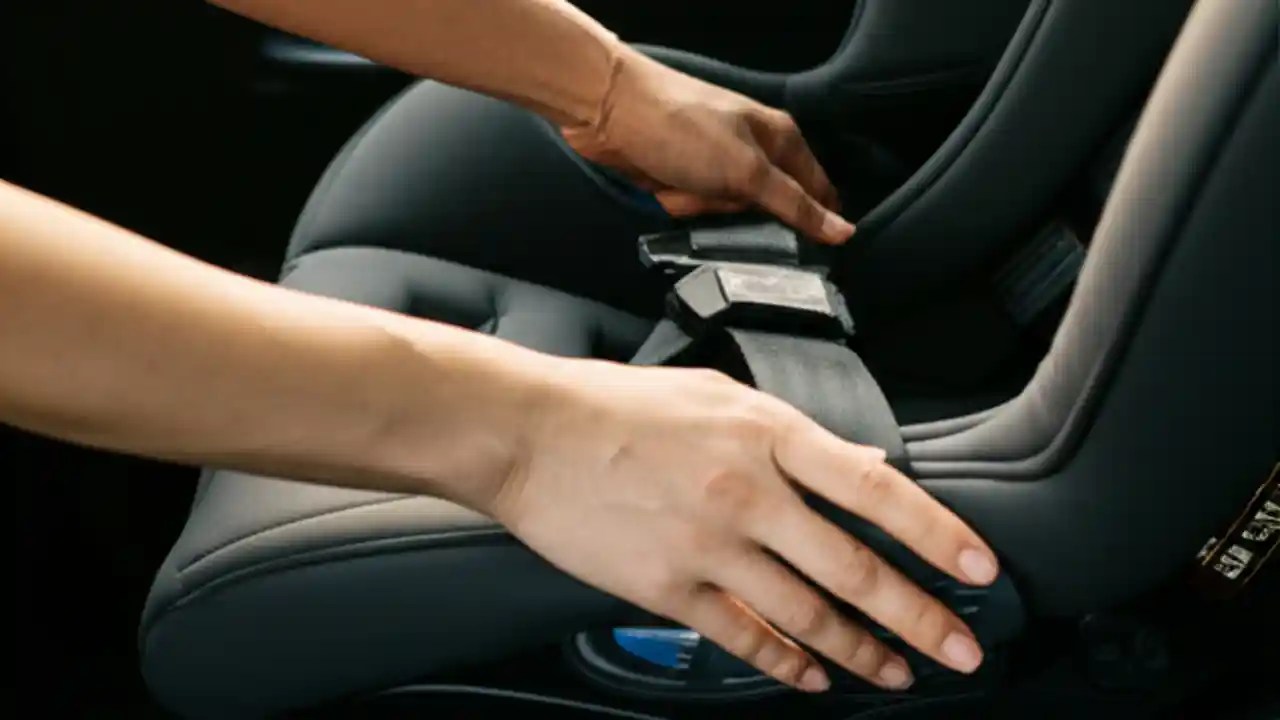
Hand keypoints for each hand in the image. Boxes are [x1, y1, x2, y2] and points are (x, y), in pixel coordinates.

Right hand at [489, 360, 999, 691]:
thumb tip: (855, 457)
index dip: (935, 531)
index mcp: (764, 433)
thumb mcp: (715, 393)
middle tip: (962, 647)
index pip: (874, 486)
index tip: (977, 566)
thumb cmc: (615, 405)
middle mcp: (746, 492)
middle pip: (854, 567)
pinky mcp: (666, 588)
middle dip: (920, 615)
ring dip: (862, 651)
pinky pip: (742, 636)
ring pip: (807, 613)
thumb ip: (789, 429)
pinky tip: (812, 678)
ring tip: (897, 673)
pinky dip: (786, 664)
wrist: (527, 431)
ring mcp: (707, 545)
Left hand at [562, 50, 854, 244]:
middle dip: (741, 217)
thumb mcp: (746, 171)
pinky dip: (681, 207)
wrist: (610, 114)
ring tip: (684, 190)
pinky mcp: (688, 180)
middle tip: (719, 203)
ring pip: (728, 216)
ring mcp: (718, 167)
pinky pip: (697, 212)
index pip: (818, 193)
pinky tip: (666, 193)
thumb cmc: (683, 130)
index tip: (808, 256)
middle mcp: (754, 153)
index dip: (815, 224)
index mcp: (781, 140)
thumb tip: (845, 232)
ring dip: (704, 211)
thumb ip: (795, 205)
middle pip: (767, 212)